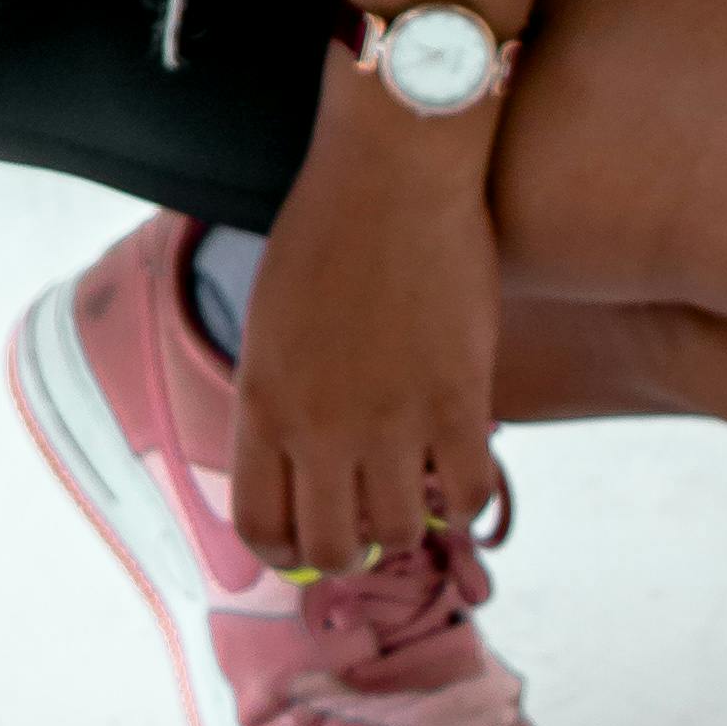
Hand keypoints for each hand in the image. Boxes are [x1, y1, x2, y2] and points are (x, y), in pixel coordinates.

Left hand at [229, 85, 504, 579]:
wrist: (392, 174)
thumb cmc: (325, 231)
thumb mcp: (272, 322)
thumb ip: (279, 395)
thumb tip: (296, 461)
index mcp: (264, 402)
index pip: (259, 526)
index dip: (283, 551)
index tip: (304, 542)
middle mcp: (320, 426)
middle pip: (332, 546)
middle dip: (349, 551)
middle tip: (366, 527)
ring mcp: (391, 419)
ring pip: (399, 532)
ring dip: (407, 526)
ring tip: (413, 494)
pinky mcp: (457, 401)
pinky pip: (467, 496)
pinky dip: (465, 502)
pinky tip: (459, 475)